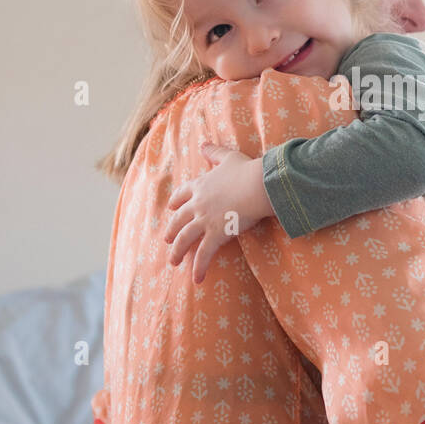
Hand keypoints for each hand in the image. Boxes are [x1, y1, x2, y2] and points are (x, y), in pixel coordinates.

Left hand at [165, 143, 273, 284]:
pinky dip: (199, 267)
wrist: (258, 185)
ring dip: (178, 252)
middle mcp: (197, 204)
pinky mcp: (215, 234)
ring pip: (184, 239)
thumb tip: (203, 144)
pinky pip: (203, 254)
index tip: (170, 208)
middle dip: (171, 231)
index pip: (182, 195)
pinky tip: (196, 279)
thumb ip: (214, 152)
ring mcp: (204, 220)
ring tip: (173, 262)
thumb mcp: (228, 157)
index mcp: (200, 186)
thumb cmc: (247, 170)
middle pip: (178, 220)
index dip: (175, 203)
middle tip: (167, 240)